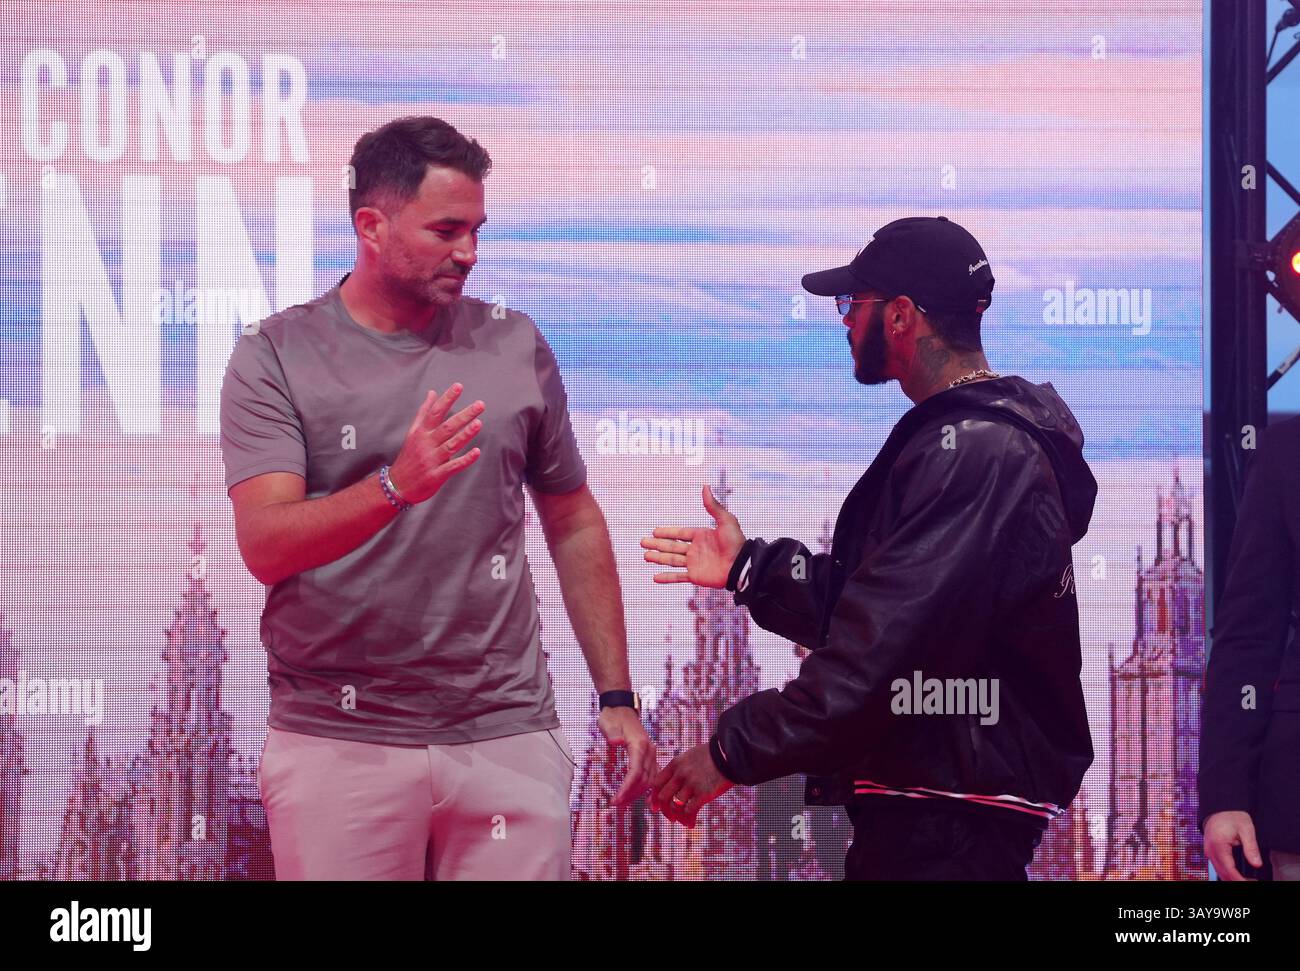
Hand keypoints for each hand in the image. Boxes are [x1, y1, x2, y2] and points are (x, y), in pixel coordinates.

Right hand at [388, 384, 484, 503]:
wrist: (397, 485)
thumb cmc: (409, 456)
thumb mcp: (413, 432)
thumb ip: (424, 412)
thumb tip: (432, 392)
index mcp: (421, 432)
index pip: (435, 412)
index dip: (447, 399)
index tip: (459, 386)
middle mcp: (426, 444)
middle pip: (447, 426)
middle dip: (464, 415)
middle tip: (480, 404)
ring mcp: (431, 460)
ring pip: (451, 445)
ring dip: (466, 434)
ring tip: (479, 423)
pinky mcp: (436, 475)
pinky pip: (453, 466)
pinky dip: (465, 459)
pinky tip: (477, 452)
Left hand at [598, 705, 656, 805]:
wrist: (622, 709)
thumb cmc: (613, 717)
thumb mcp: (608, 723)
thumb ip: (612, 733)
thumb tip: (615, 742)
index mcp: (639, 745)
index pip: (635, 773)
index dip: (626, 789)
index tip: (616, 799)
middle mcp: (649, 751)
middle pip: (644, 780)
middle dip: (630, 794)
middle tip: (615, 804)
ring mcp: (651, 754)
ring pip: (649, 780)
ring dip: (636, 793)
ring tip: (622, 802)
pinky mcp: (649, 756)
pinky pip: (651, 776)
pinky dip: (644, 788)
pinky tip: (635, 795)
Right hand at [640, 484, 746, 588]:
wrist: (742, 565)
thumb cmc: (736, 542)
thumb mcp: (725, 520)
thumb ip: (713, 506)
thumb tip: (705, 486)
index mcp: (701, 536)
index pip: (680, 533)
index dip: (667, 532)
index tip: (654, 531)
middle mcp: (695, 549)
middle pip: (671, 546)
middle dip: (657, 544)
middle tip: (642, 542)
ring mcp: (694, 564)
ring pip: (671, 560)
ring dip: (658, 558)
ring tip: (645, 556)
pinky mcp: (695, 577)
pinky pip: (678, 577)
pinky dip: (667, 578)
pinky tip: (655, 578)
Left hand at [650, 743, 732, 826]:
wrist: (730, 755)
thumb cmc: (711, 756)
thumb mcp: (689, 757)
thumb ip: (678, 769)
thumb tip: (670, 785)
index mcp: (675, 764)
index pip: (656, 783)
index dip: (653, 797)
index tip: (655, 807)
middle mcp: (680, 774)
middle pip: (663, 797)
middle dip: (664, 811)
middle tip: (670, 817)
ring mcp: (691, 784)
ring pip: (675, 806)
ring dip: (678, 817)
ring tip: (683, 821)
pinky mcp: (703, 793)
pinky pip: (689, 811)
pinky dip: (688, 820)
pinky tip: (691, 823)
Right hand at [1204, 810, 1262, 880]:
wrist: (1220, 807)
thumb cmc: (1232, 815)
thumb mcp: (1246, 829)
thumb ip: (1251, 848)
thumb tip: (1257, 864)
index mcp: (1218, 845)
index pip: (1229, 869)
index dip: (1240, 879)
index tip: (1251, 882)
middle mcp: (1210, 850)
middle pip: (1222, 873)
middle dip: (1236, 880)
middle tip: (1251, 881)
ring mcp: (1208, 850)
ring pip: (1218, 871)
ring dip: (1231, 878)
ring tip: (1247, 879)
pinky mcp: (1210, 850)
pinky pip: (1217, 866)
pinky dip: (1227, 872)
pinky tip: (1237, 874)